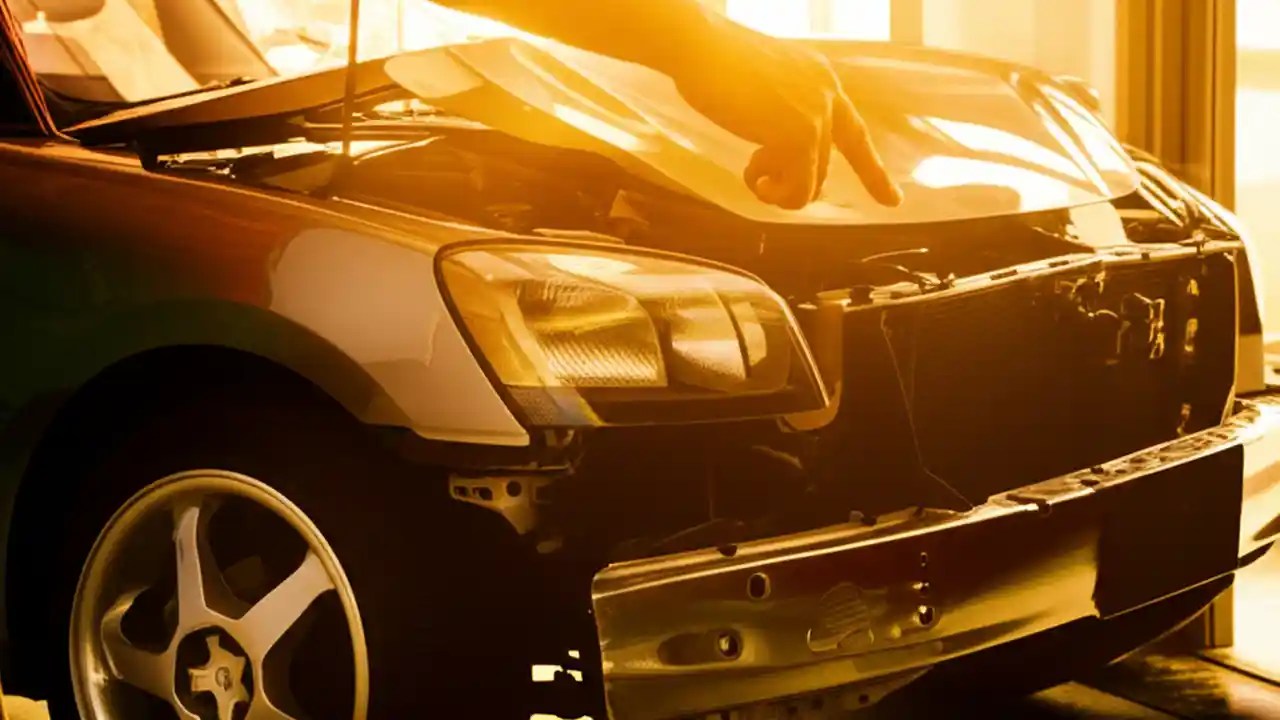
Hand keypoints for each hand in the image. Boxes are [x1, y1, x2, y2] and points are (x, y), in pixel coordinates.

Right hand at [670, 21, 901, 209]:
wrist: (699, 46)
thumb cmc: (714, 64)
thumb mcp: (763, 85)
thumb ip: (782, 112)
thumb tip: (782, 159)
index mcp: (820, 79)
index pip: (854, 134)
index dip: (872, 171)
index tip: (893, 201)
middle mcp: (827, 95)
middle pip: (823, 167)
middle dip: (790, 182)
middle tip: (755, 177)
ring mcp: (816, 115)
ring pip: (812, 184)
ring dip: (778, 190)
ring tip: (751, 174)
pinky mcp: (798, 136)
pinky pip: (797, 190)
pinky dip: (774, 194)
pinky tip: (753, 179)